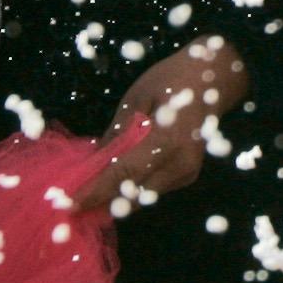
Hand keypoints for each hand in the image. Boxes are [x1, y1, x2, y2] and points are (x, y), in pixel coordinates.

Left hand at [72, 36, 252, 210]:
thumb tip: (93, 162)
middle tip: (70, 205)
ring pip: (142, 196)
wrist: (216, 77)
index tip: (66, 204)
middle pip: (132, 194)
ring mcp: (187, 173)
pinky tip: (113, 182)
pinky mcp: (188, 175)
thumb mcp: (137, 98)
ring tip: (87, 194)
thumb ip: (117, 133)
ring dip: (115, 196)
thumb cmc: (173, 79)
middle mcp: (180, 164)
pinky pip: (153, 188)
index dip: (93, 191)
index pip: (123, 174)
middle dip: (100, 201)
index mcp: (168, 141)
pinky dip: (132, 188)